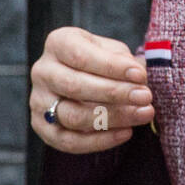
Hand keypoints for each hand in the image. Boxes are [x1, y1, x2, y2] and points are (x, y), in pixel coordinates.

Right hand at [29, 26, 154, 152]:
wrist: (83, 77)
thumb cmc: (102, 61)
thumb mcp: (113, 51)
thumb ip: (124, 62)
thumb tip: (139, 79)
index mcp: (58, 43)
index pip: (81, 56)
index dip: (112, 67)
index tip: (140, 75)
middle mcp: (43, 71)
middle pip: (75, 86)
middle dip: (114, 93)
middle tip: (145, 97)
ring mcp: (38, 101)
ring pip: (73, 116)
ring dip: (112, 118)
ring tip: (143, 114)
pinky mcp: (42, 127)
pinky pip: (69, 141)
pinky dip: (100, 140)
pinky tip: (126, 132)